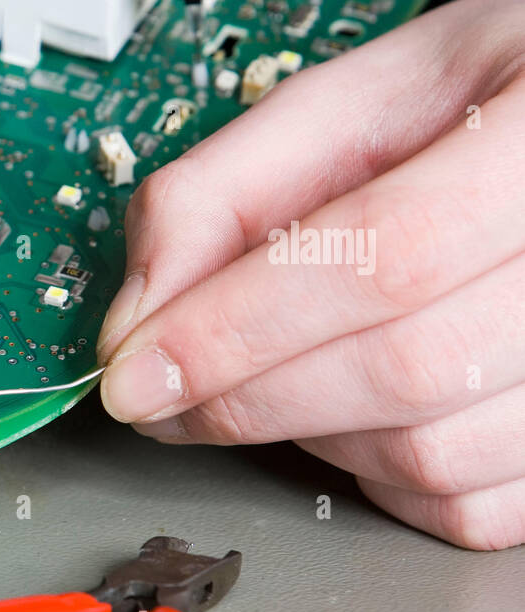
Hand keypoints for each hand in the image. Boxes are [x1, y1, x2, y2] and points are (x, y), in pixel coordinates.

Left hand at [96, 0, 524, 550]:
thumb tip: (133, 320)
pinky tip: (360, 407)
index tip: (134, 371)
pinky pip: (464, 508)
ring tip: (286, 368)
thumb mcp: (348, 104)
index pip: (382, 256)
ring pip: (434, 457)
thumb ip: (222, 193)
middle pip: (407, 369)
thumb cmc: (478, 109)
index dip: (237, 326)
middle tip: (165, 393)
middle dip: (247, 395)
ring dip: (312, 432)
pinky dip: (378, 474)